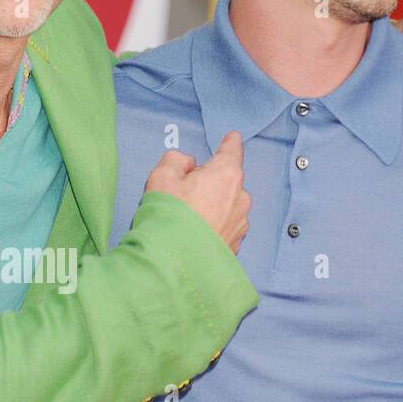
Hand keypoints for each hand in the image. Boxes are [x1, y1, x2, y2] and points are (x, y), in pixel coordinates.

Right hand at [145, 131, 250, 253]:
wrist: (175, 263)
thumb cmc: (169, 216)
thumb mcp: (162, 176)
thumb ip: (176, 160)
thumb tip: (188, 166)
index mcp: (226, 174)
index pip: (232, 150)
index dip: (229, 142)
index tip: (231, 138)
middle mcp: (240, 197)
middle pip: (226, 180)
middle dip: (211, 182)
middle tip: (185, 194)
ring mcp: (240, 223)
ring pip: (227, 205)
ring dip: (213, 207)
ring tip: (188, 220)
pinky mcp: (236, 244)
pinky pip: (225, 227)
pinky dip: (214, 227)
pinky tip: (195, 235)